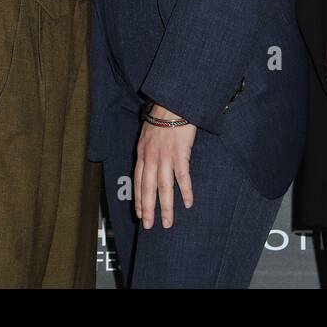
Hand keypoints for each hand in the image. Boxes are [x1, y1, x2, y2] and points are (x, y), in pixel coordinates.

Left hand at [135, 105, 196, 229]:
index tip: (139, 213)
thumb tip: (148, 160)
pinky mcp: (180, 153)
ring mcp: (165, 156)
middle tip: (149, 225)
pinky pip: (182, 177)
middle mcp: (151, 157)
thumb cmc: (163, 113)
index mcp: (142, 152)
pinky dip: (185, 191)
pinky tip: (188, 203)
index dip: (138, 199)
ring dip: (165, 206)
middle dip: (148, 209)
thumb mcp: (148, 131)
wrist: (173, 101)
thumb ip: (148, 148)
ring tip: (167, 222)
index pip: (137, 181)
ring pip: (163, 187)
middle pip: (148, 189)